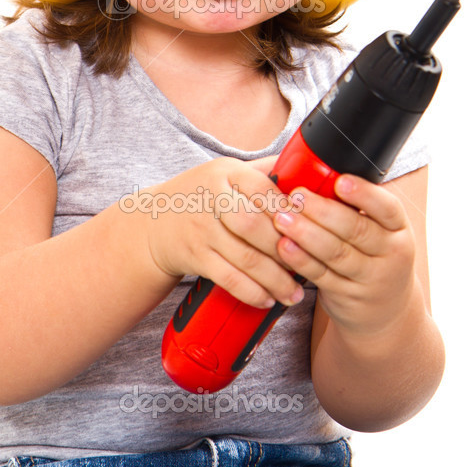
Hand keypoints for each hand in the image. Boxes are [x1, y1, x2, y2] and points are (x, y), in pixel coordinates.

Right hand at [141, 155, 306, 309]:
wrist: (154, 221)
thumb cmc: (202, 196)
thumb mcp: (226, 173)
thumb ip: (263, 172)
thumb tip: (309, 167)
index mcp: (226, 173)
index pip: (263, 189)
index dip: (290, 210)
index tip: (313, 227)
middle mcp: (212, 198)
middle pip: (254, 225)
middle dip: (285, 248)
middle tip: (310, 265)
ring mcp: (202, 229)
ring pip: (245, 257)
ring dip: (274, 279)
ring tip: (295, 292)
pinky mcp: (195, 256)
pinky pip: (228, 278)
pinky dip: (251, 291)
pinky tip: (268, 299)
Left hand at [271, 174, 416, 336]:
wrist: (386, 311)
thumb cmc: (374, 255)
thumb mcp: (379, 230)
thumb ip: (356, 208)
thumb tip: (315, 173)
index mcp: (399, 228)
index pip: (387, 208)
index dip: (364, 194)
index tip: (339, 181)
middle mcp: (391, 254)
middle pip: (355, 229)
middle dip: (322, 211)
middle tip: (296, 196)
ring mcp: (371, 279)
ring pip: (336, 253)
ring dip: (306, 234)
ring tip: (282, 218)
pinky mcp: (349, 298)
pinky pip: (322, 276)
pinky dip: (301, 260)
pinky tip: (284, 247)